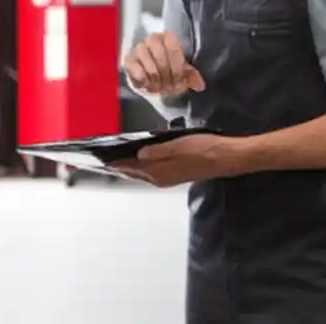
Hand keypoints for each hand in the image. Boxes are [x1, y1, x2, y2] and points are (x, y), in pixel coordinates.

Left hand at [111, 134, 249, 187]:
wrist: (226, 158)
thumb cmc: (203, 149)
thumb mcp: (179, 145)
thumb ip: (157, 151)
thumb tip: (138, 154)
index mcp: (159, 172)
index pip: (130, 168)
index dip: (115, 163)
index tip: (99, 158)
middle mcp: (160, 178)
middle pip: (134, 172)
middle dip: (118, 165)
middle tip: (102, 157)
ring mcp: (168, 178)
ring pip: (142, 173)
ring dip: (129, 166)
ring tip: (116, 155)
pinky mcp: (175, 174)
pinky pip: (151, 171)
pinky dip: (141, 165)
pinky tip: (139, 157)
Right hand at [124, 32, 205, 97]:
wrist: (148, 73)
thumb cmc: (167, 69)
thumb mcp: (181, 71)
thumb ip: (191, 76)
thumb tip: (200, 85)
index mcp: (168, 37)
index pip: (174, 49)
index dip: (178, 68)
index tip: (179, 81)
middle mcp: (152, 38)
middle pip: (161, 58)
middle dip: (167, 76)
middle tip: (170, 87)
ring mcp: (139, 48)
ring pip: (150, 67)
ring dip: (157, 81)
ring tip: (160, 88)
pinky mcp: (129, 59)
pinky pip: (138, 72)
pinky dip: (146, 82)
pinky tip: (149, 85)